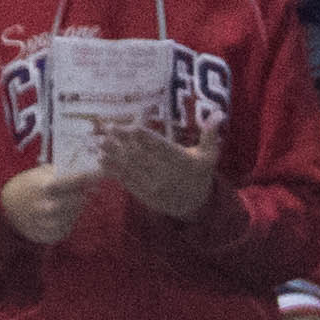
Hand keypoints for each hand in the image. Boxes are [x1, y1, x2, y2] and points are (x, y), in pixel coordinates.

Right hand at [0, 164, 90, 244]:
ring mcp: (50, 224)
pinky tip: (61, 213)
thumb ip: (63, 173)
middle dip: (84, 192)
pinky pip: (69, 225)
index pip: (74, 181)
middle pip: (79, 199)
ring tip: (69, 199)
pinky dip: (69, 218)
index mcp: (45, 187)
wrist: (8, 209)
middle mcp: (48, 207)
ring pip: (76, 213)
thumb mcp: (40, 173)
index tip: (99, 173)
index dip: (88, 177)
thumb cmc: (28, 186)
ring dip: (77, 205)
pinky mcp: (52, 236)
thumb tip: (89, 173)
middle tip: (89, 186)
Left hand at [104, 118, 221, 221]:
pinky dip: (113, 170)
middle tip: (108, 129)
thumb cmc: (200, 175)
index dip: (146, 138)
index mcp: (182, 162)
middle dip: (124, 143)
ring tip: (99, 143)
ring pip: (131, 168)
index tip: (132, 127)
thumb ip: (210, 135)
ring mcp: (154, 186)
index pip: (161, 147)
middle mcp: (167, 175)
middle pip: (142, 156)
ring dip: (114, 155)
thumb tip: (219, 113)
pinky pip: (127, 181)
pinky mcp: (144, 194)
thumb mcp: (209, 156)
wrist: (195, 206)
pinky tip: (101, 160)